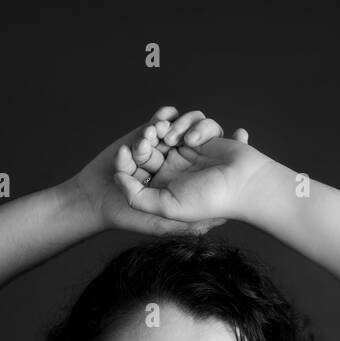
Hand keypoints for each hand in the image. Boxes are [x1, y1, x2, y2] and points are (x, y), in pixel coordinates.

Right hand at [69, 106, 232, 235]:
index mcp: (186, 182)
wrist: (96, 199)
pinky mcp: (143, 136)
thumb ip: (188, 224)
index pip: (214, 162)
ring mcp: (161, 148)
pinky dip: (163, 116)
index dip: (229, 148)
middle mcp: (177, 163)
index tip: (243, 137)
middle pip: (200, 139)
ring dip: (178, 126)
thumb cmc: (128, 217)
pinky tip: (160, 121)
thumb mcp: (161, 223)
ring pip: (180, 128)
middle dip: (201, 132)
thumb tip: (220, 220)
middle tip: (191, 140)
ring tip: (164, 134)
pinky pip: (160, 119)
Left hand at [113, 109, 272, 226]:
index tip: (126, 151)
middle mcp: (173, 169)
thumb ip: (137, 196)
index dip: (128, 158)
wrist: (246, 184)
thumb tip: (117, 178)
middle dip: (148, 136)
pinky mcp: (205, 137)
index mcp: (161, 188)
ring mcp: (189, 151)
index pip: (135, 168)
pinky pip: (192, 120)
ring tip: (179, 139)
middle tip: (152, 135)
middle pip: (149, 144)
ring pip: (169, 128)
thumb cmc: (209, 199)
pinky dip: (193, 126)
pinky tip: (197, 141)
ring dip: (171, 128)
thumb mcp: (166, 206)